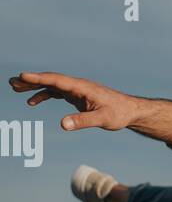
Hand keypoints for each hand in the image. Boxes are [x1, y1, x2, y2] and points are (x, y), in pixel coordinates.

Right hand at [9, 71, 139, 131]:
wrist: (129, 111)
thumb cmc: (118, 113)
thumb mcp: (102, 120)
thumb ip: (83, 121)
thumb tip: (62, 125)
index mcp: (82, 87)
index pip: (57, 80)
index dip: (39, 78)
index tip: (23, 76)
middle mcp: (77, 85)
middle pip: (50, 80)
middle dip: (31, 81)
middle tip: (12, 82)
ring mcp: (76, 90)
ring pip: (51, 85)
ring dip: (34, 86)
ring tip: (15, 89)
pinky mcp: (77, 96)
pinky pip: (56, 93)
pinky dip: (44, 95)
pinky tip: (33, 102)